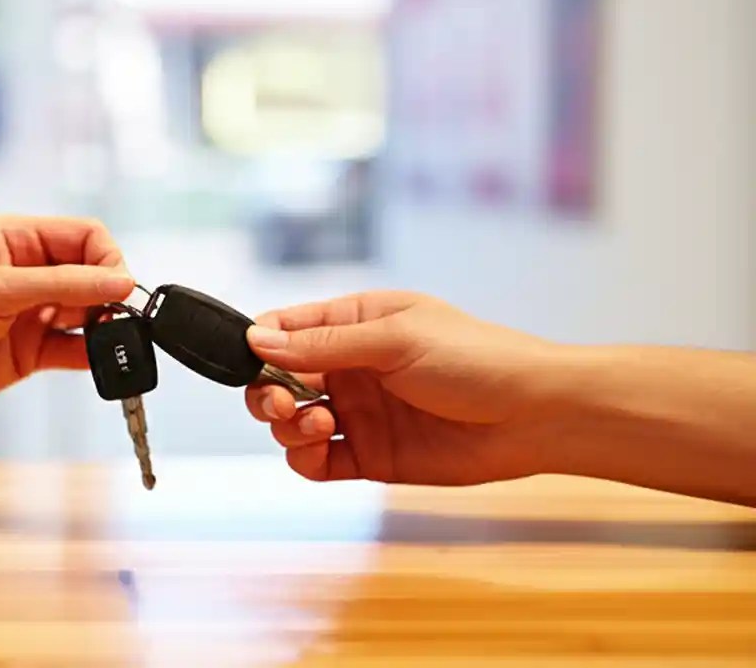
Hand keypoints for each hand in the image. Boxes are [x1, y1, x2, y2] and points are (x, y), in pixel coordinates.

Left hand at [0, 215, 134, 411]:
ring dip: (103, 325)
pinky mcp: (28, 351)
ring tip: (108, 340)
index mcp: (15, 239)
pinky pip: (73, 349)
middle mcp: (27, 273)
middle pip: (91, 275)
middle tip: (117, 317)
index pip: (84, 236)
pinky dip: (91, 355)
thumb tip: (119, 281)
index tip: (119, 287)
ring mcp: (29, 313)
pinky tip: (99, 359)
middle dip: (109, 294)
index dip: (108, 259)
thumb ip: (63, 286)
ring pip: (87, 313)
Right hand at [244, 291, 558, 485]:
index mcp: (355, 324)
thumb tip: (258, 340)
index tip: (252, 359)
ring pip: (289, 421)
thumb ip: (323, 344)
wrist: (534, 417)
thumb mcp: (395, 339)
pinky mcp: (369, 456)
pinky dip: (303, 457)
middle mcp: (350, 368)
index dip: (260, 343)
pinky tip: (320, 448)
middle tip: (282, 402)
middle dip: (266, 390)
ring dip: (286, 424)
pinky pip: (315, 461)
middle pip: (278, 378)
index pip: (286, 328)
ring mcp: (358, 413)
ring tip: (316, 425)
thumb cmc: (477, 359)